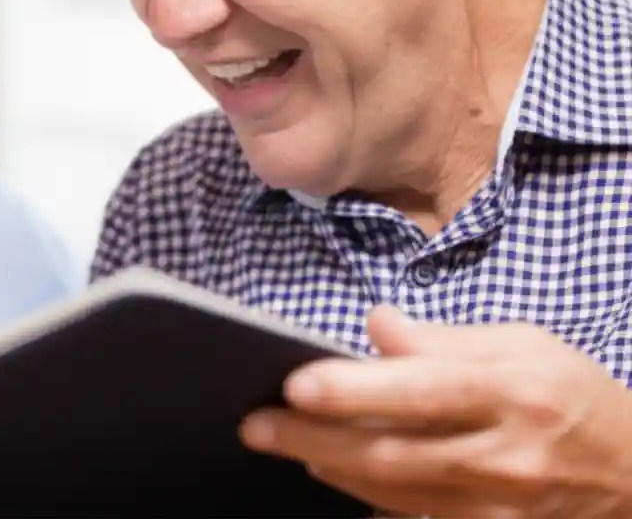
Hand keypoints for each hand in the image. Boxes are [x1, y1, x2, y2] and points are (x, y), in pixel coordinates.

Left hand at [239, 306, 631, 518]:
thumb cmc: (569, 396)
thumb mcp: (523, 345)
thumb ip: (445, 339)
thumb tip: (376, 325)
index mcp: (509, 393)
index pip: (421, 392)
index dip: (355, 391)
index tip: (297, 383)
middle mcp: (501, 456)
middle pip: (391, 453)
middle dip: (314, 438)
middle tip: (256, 424)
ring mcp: (494, 508)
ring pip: (391, 493)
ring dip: (331, 466)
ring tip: (284, 440)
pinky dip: (367, 499)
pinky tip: (334, 472)